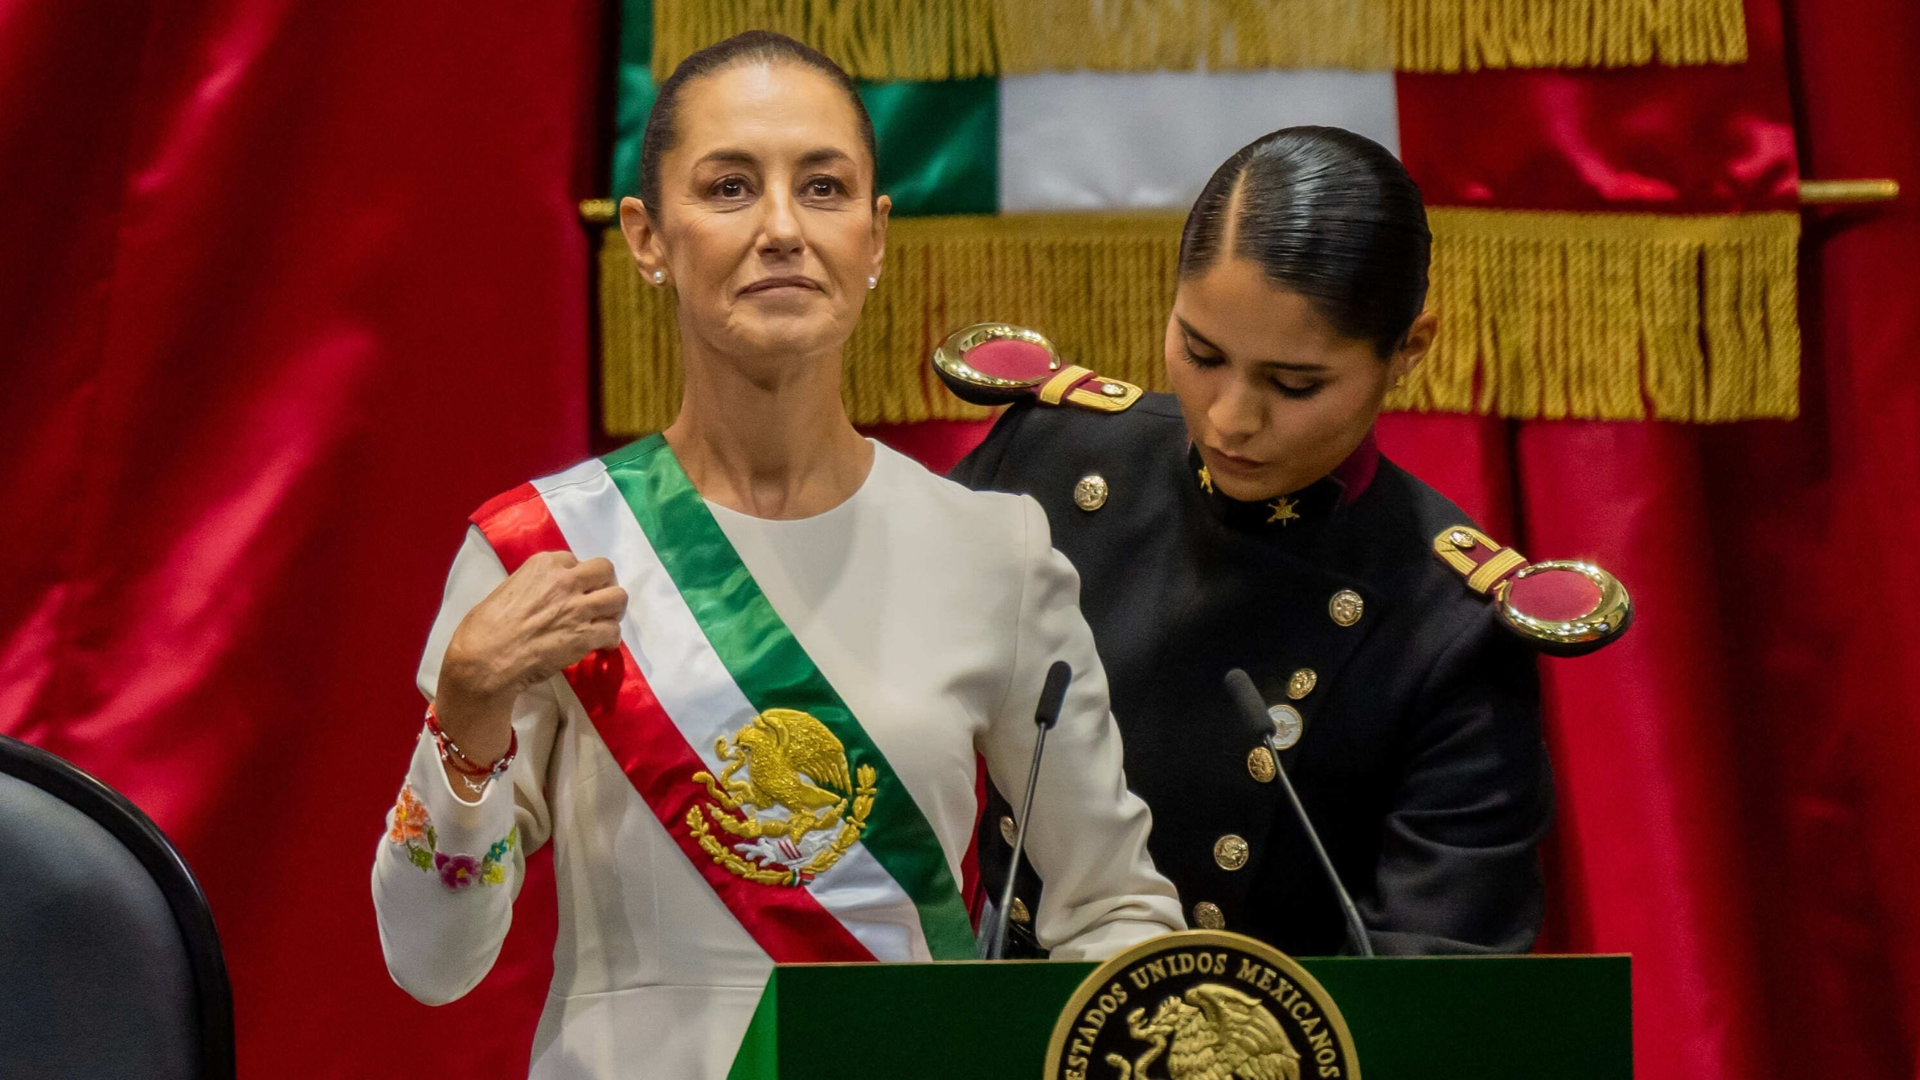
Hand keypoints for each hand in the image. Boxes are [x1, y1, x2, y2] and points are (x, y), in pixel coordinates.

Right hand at [432, 552, 626, 759]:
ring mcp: (578, 608)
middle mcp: (565, 580)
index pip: (576, 560)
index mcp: (544, 565)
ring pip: (619, 598)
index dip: (577, 578)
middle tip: (596, 603)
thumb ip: (536, 585)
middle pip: (605, 571)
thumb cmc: (484, 628)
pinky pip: (614, 631)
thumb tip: (546, 596)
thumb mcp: (508, 588)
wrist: (484, 659)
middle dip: (604, 586)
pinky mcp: (585, 636)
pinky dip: (610, 639)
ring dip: (613, 610)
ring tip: (603, 622)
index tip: (573, 591)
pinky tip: (600, 645)